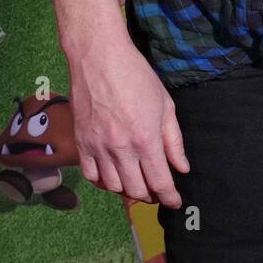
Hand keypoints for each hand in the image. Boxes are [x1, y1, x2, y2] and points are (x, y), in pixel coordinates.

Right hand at [68, 36, 189, 209]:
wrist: (99, 59)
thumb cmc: (137, 77)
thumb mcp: (165, 105)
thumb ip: (174, 141)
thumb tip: (181, 168)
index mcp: (145, 139)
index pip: (159, 181)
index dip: (169, 197)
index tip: (175, 203)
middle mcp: (121, 149)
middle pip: (136, 189)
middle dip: (150, 196)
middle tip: (158, 193)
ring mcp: (98, 148)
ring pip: (113, 187)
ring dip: (128, 191)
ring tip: (138, 185)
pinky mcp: (81, 144)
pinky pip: (91, 176)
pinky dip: (104, 183)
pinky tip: (114, 177)